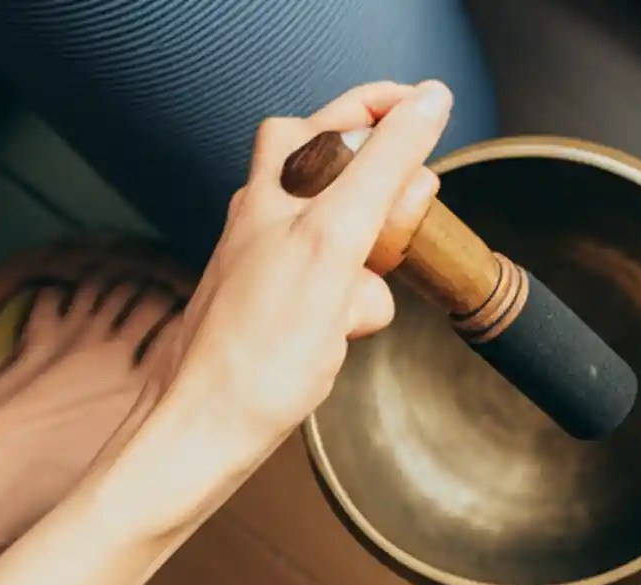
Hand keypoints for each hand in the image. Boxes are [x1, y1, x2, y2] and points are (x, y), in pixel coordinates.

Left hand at [84, 80, 451, 535]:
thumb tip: (428, 99)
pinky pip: (336, 291)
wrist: (204, 430)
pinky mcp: (278, 307)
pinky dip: (350, 309)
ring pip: (349, 240)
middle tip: (403, 226)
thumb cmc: (260, 349)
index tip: (436, 124)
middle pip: (349, 176)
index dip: (392, 112)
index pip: (342, 116)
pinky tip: (338, 338)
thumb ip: (383, 166)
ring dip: (370, 267)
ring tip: (357, 304)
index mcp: (277, 184)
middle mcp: (267, 214)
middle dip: (387, 201)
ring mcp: (270, 261)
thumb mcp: (335, 239)